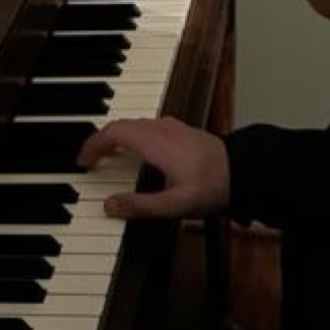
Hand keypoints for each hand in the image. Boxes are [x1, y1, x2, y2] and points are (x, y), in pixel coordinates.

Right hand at [77, 115, 229, 218]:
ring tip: (107, 155)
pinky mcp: (181, 131)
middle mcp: (163, 129)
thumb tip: (109, 205)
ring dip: (117, 136)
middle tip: (90, 159)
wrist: (246, 172)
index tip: (83, 160)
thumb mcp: (174, 205)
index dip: (93, 144)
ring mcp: (173, 127)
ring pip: (135, 123)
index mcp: (156, 143)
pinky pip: (148, 126)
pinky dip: (132, 135)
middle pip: (122, 124)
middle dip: (101, 140)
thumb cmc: (214, 186)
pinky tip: (136, 151)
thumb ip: (140, 205)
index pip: (114, 132)